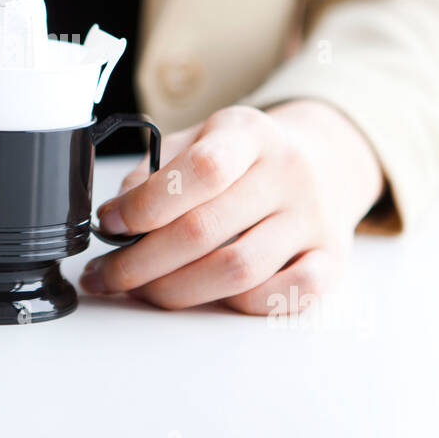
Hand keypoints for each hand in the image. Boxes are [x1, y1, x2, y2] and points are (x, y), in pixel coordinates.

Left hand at [80, 100, 384, 313]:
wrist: (322, 161)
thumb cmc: (243, 158)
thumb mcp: (198, 141)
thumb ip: (155, 174)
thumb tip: (116, 221)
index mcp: (249, 132)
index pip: (201, 170)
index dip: (146, 204)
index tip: (110, 223)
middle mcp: (288, 172)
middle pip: (206, 230)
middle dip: (141, 262)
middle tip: (107, 275)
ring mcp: (314, 219)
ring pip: (237, 271)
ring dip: (175, 290)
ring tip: (142, 290)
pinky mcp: (331, 261)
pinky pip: (277, 298)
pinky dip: (231, 305)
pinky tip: (204, 297)